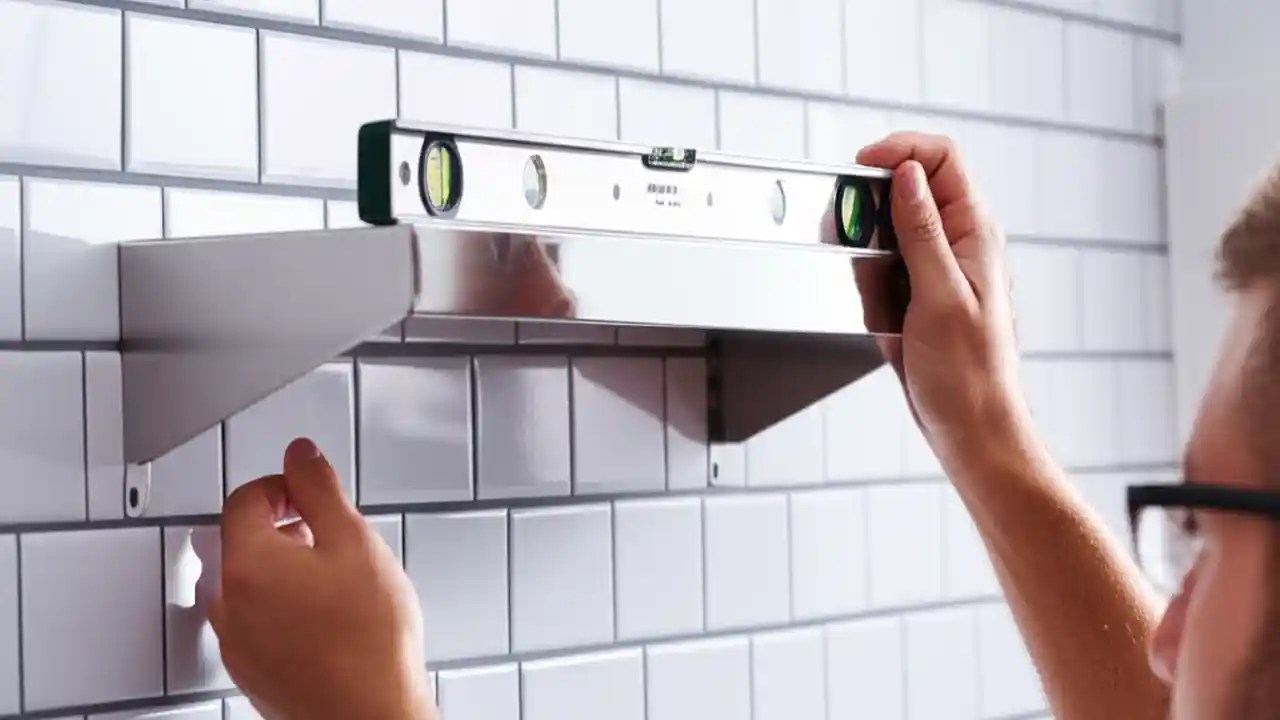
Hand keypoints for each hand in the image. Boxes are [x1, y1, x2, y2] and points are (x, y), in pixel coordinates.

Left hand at [200, 438, 435, 719]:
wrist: (370, 713)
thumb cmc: (368, 640)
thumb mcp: (356, 542)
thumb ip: (320, 490)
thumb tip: (301, 456)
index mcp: (248, 563)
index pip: (245, 498)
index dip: (283, 486)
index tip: (310, 494)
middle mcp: (229, 603)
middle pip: (244, 541)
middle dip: (286, 529)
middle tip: (332, 539)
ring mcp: (237, 642)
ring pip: (252, 584)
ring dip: (286, 570)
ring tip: (337, 583)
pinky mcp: (251, 671)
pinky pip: (258, 622)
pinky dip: (285, 609)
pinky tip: (329, 620)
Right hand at [856, 133, 1035, 467]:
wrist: (971, 428)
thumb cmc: (969, 375)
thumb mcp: (940, 295)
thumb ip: (921, 230)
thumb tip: (908, 175)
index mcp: (976, 233)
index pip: (941, 160)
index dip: (900, 152)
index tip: (861, 167)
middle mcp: (959, 244)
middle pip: (906, 195)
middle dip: (873, 222)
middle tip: (867, 258)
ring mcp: (938, 269)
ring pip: (885, 238)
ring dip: (871, 267)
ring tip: (885, 306)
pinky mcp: (920, 294)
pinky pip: (881, 274)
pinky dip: (872, 294)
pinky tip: (886, 323)